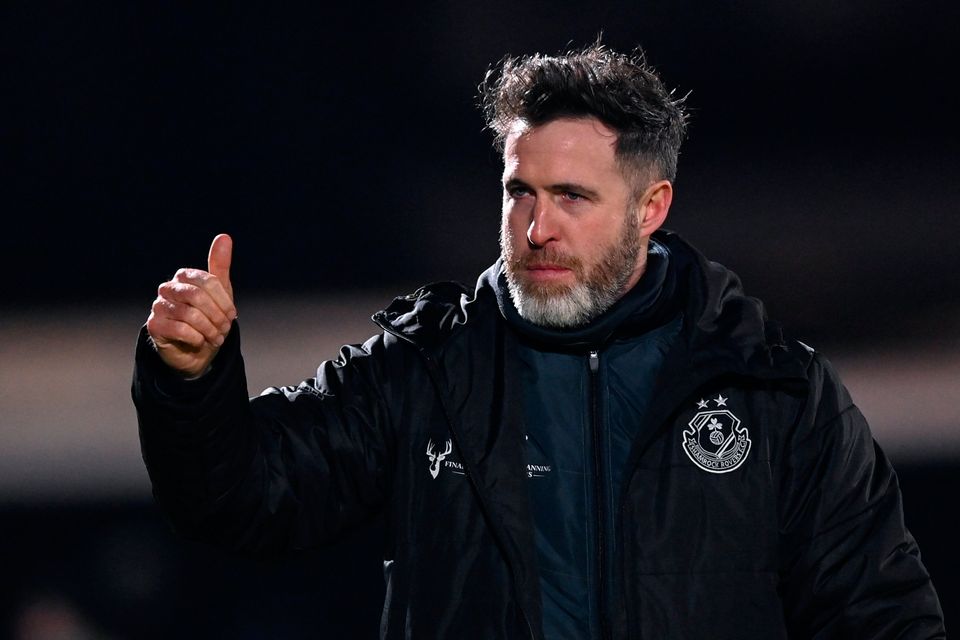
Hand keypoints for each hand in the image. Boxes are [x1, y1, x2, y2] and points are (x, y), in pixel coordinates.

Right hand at [146, 234, 237, 377]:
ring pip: (189, 314)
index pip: (208, 282)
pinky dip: (196, 338)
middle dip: (216, 316)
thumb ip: (220, 265)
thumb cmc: (209, 317)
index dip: (224, 301)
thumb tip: (224, 236)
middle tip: (225, 329)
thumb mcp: (220, 292)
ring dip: (208, 329)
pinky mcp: (153, 325)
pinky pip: (179, 329)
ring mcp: (158, 306)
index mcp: (184, 277)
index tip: (232, 315)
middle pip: (197, 297)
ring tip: (216, 338)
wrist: (196, 350)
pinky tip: (200, 342)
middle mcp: (167, 288)